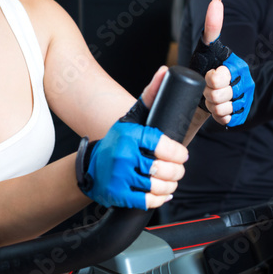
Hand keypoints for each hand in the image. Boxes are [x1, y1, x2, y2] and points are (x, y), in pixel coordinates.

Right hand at [82, 67, 188, 209]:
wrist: (90, 166)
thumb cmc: (118, 140)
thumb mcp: (132, 117)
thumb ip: (150, 96)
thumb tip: (165, 72)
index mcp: (130, 135)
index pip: (163, 145)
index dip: (178, 153)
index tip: (182, 154)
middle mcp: (123, 156)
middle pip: (162, 169)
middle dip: (177, 171)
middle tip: (178, 169)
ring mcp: (119, 177)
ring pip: (157, 186)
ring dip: (170, 185)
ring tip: (171, 181)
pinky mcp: (117, 195)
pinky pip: (147, 201)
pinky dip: (159, 198)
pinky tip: (162, 193)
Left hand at [193, 0, 254, 125]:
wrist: (204, 91)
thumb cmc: (205, 66)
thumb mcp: (208, 47)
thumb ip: (212, 26)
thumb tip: (216, 1)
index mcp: (238, 66)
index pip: (220, 77)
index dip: (210, 80)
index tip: (208, 75)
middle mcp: (246, 82)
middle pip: (220, 95)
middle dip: (209, 94)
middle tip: (207, 88)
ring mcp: (246, 100)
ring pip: (224, 109)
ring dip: (213, 106)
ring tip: (211, 98)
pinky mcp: (243, 114)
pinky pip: (229, 119)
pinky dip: (220, 116)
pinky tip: (218, 109)